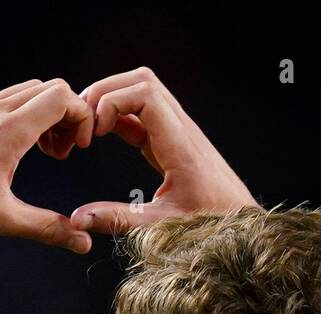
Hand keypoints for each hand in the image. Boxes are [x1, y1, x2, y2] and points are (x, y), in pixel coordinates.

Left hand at [0, 79, 94, 252]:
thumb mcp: (1, 219)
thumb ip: (47, 228)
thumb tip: (80, 241)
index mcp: (9, 130)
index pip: (61, 97)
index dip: (81, 118)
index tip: (79, 147)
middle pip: (46, 89)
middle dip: (65, 116)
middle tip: (61, 151)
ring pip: (21, 92)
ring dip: (40, 116)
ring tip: (37, 153)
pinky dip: (16, 117)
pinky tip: (6, 153)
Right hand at [71, 67, 257, 233]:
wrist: (241, 226)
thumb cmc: (209, 225)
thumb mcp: (161, 224)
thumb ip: (118, 219)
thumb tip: (78, 219)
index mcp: (181, 145)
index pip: (146, 94)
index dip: (112, 102)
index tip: (95, 132)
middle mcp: (182, 130)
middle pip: (143, 81)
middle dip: (107, 91)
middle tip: (83, 120)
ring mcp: (179, 131)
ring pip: (144, 90)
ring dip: (113, 99)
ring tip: (90, 126)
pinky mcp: (174, 140)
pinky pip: (145, 112)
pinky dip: (121, 115)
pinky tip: (103, 134)